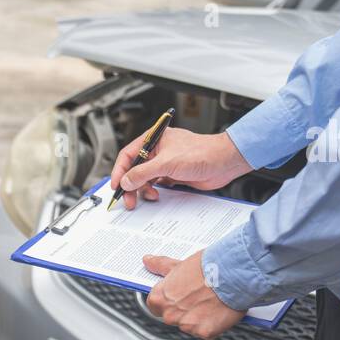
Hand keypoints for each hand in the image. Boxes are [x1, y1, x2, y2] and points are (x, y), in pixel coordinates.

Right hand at [110, 127, 252, 209]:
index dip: (119, 171)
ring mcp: (165, 163)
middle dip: (130, 185)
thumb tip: (126, 181)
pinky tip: (157, 195)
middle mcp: (157, 151)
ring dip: (143, 190)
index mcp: (153, 140)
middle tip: (128, 199)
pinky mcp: (173, 175)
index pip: (128, 155)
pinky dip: (154, 191)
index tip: (115, 186)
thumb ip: (143, 173)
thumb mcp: (166, 163)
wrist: (224, 162)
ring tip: (148, 197)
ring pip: (145, 179)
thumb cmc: (202, 153)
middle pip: (135, 169)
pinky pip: (156, 185)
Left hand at [143, 251, 243, 339]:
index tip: (176, 296)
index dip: (166, 301)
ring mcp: (186, 325)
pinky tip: (218, 311)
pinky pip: (206, 331)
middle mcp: (170, 314)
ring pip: (189, 325)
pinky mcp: (204, 332)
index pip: (154, 306)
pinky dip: (212, 324)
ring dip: (198, 318)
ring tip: (210, 301)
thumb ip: (161, 266)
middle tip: (198, 297)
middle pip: (172, 317)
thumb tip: (149, 261)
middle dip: (183, 310)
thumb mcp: (179, 264)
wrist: (232, 274)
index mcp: (160, 298)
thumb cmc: (207, 267)